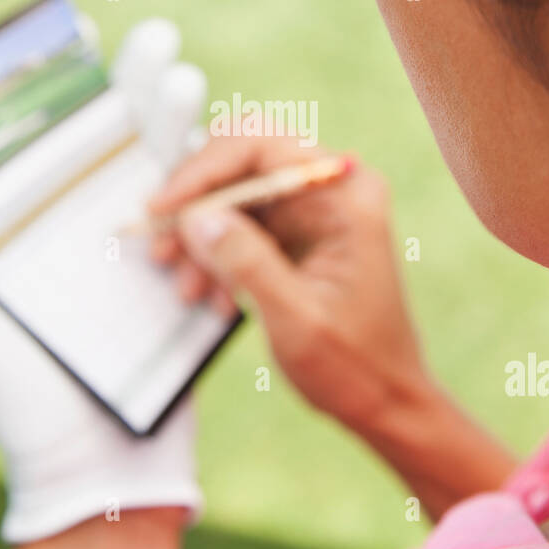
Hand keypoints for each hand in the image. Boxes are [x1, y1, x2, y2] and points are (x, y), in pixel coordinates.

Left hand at [0, 19, 207, 542]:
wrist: (101, 474)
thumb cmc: (24, 403)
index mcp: (45, 234)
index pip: (60, 146)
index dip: (73, 89)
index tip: (81, 35)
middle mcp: (97, 235)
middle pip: (126, 144)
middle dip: (145, 87)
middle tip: (160, 43)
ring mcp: (151, 256)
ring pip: (176, 175)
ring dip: (187, 127)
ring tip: (191, 84)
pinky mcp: (194, 285)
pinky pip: (214, 229)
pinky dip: (220, 191)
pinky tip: (230, 153)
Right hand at [148, 134, 428, 441]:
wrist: (385, 402)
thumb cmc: (357, 366)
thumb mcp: (296, 318)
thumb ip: (247, 262)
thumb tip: (197, 217)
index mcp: (347, 197)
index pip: (262, 147)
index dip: (204, 170)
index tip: (164, 207)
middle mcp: (333, 191)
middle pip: (242, 163)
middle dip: (197, 204)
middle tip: (163, 246)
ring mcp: (315, 212)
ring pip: (235, 195)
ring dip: (201, 236)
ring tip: (187, 285)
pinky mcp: (299, 235)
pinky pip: (242, 225)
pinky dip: (218, 256)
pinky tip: (214, 297)